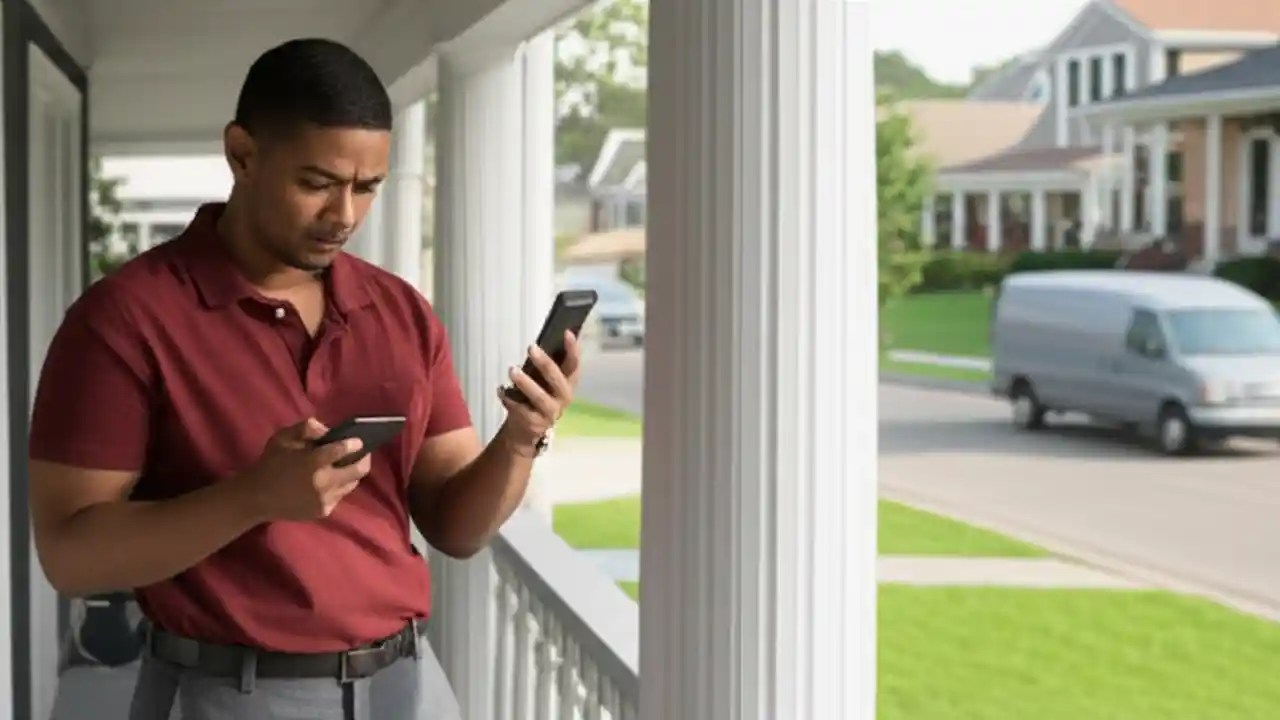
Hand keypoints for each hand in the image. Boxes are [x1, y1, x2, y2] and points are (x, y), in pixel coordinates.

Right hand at [233, 418, 372, 521]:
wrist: (257, 498)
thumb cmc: (271, 463)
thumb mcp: (283, 438)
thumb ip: (306, 428)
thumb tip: (328, 430)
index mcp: (313, 463)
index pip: (342, 450)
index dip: (354, 443)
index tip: (359, 439)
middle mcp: (324, 482)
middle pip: (358, 470)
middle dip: (364, 458)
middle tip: (363, 451)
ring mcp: (325, 499)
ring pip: (352, 483)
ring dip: (353, 472)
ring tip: (349, 463)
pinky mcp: (324, 511)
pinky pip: (341, 494)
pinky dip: (340, 484)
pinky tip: (333, 477)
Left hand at [496, 330, 582, 452]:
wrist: (526, 428)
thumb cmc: (534, 395)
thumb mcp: (542, 380)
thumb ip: (544, 365)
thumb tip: (538, 343)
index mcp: (569, 383)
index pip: (575, 365)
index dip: (573, 349)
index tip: (567, 333)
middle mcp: (564, 398)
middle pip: (558, 380)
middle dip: (545, 363)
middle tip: (531, 347)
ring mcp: (551, 412)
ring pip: (540, 396)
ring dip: (526, 382)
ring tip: (512, 370)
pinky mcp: (535, 424)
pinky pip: (522, 409)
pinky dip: (509, 398)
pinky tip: (501, 390)